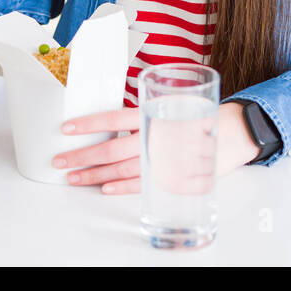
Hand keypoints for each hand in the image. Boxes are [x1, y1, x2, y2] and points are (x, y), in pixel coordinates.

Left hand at [54, 101, 262, 193]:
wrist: (231, 132)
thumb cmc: (197, 114)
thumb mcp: (169, 102)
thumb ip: (142, 111)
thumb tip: (112, 119)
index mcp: (152, 114)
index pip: (113, 120)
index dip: (88, 124)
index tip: (66, 128)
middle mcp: (154, 137)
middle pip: (110, 150)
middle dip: (82, 157)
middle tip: (60, 161)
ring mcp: (161, 160)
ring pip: (120, 171)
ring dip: (94, 176)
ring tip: (73, 177)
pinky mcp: (168, 177)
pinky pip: (139, 185)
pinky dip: (119, 187)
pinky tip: (103, 188)